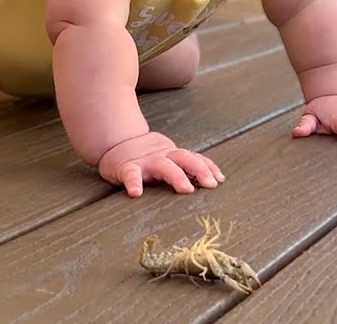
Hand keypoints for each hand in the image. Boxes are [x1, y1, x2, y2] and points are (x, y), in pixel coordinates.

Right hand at [96, 131, 224, 196]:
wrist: (116, 143)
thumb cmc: (147, 158)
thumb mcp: (168, 160)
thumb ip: (186, 168)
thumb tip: (216, 180)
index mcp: (173, 156)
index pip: (195, 159)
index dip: (208, 167)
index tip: (221, 179)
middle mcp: (163, 157)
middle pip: (185, 159)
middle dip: (200, 170)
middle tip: (211, 184)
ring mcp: (145, 162)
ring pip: (164, 166)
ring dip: (177, 176)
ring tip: (186, 189)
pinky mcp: (126, 168)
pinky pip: (131, 175)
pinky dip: (134, 183)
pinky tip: (136, 193)